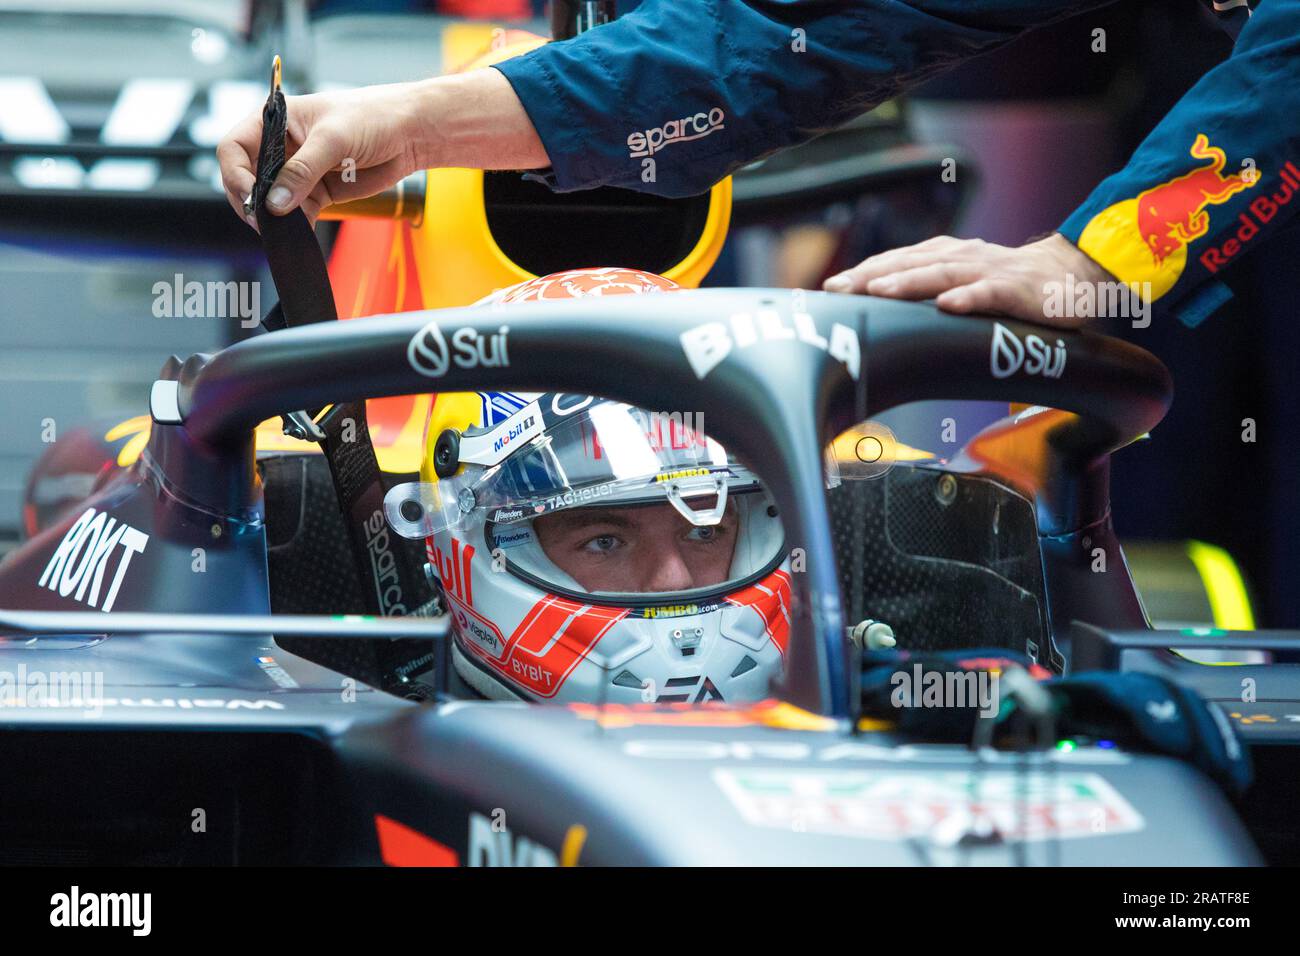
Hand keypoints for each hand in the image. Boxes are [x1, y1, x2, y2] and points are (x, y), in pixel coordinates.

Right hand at [218, 81, 427, 227]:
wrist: (410, 134)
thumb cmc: (372, 117)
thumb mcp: (334, 139)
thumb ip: (303, 170)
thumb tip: (276, 203)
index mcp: (274, 121)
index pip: (235, 147)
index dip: (235, 174)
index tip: (251, 197)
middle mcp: (280, 147)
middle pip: (246, 179)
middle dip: (252, 201)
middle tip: (264, 222)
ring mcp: (298, 171)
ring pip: (270, 200)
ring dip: (274, 218)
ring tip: (283, 231)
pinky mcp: (317, 191)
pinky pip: (296, 213)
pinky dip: (296, 225)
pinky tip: (302, 233)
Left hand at [822, 233, 1115, 328]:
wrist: (1069, 275)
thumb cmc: (1005, 284)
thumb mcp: (960, 283)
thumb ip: (924, 293)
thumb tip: (876, 316)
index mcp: (944, 255)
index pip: (895, 261)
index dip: (862, 272)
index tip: (827, 288)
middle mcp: (961, 257)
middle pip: (909, 264)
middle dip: (871, 276)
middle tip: (838, 289)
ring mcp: (989, 272)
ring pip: (942, 274)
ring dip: (909, 282)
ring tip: (879, 292)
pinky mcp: (1017, 290)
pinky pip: (990, 293)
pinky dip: (968, 298)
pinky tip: (948, 306)